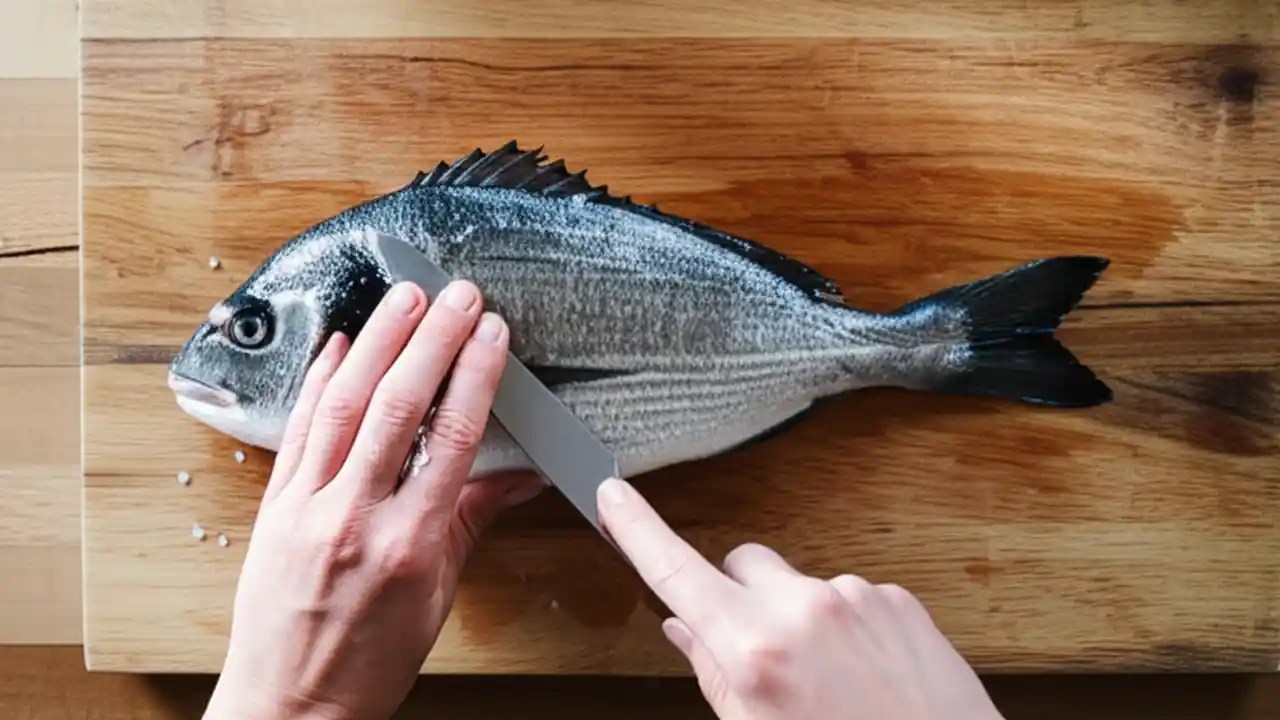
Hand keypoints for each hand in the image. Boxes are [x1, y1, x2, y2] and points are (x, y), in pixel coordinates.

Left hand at [205, 281, 543, 719]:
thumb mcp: (439, 595)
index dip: (475, 374)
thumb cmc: (368, 663)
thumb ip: (474, 520)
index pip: (452, 436)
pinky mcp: (273, 507)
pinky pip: (298, 429)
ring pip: (343, 404)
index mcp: (409, 542)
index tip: (491, 333)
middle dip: (432, 338)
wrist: (291, 709)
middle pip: (399, 405)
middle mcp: (354, 515)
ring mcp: (307, 507)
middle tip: (456, 294)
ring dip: (377, 342)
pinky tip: (340, 344)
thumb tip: (520, 476)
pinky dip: (319, 381)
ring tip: (403, 297)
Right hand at [598, 478, 1003, 719]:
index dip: (637, 530)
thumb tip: (684, 629)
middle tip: (762, 655)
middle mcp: (802, 609)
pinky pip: (850, 596)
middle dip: (740, 596)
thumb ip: (715, 675)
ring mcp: (855, 595)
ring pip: (799, 585)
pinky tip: (866, 675)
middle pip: (743, 563)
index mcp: (754, 651)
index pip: (677, 573)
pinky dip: (848, 627)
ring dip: (801, 618)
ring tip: (831, 682)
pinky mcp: (898, 597)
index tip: (613, 494)